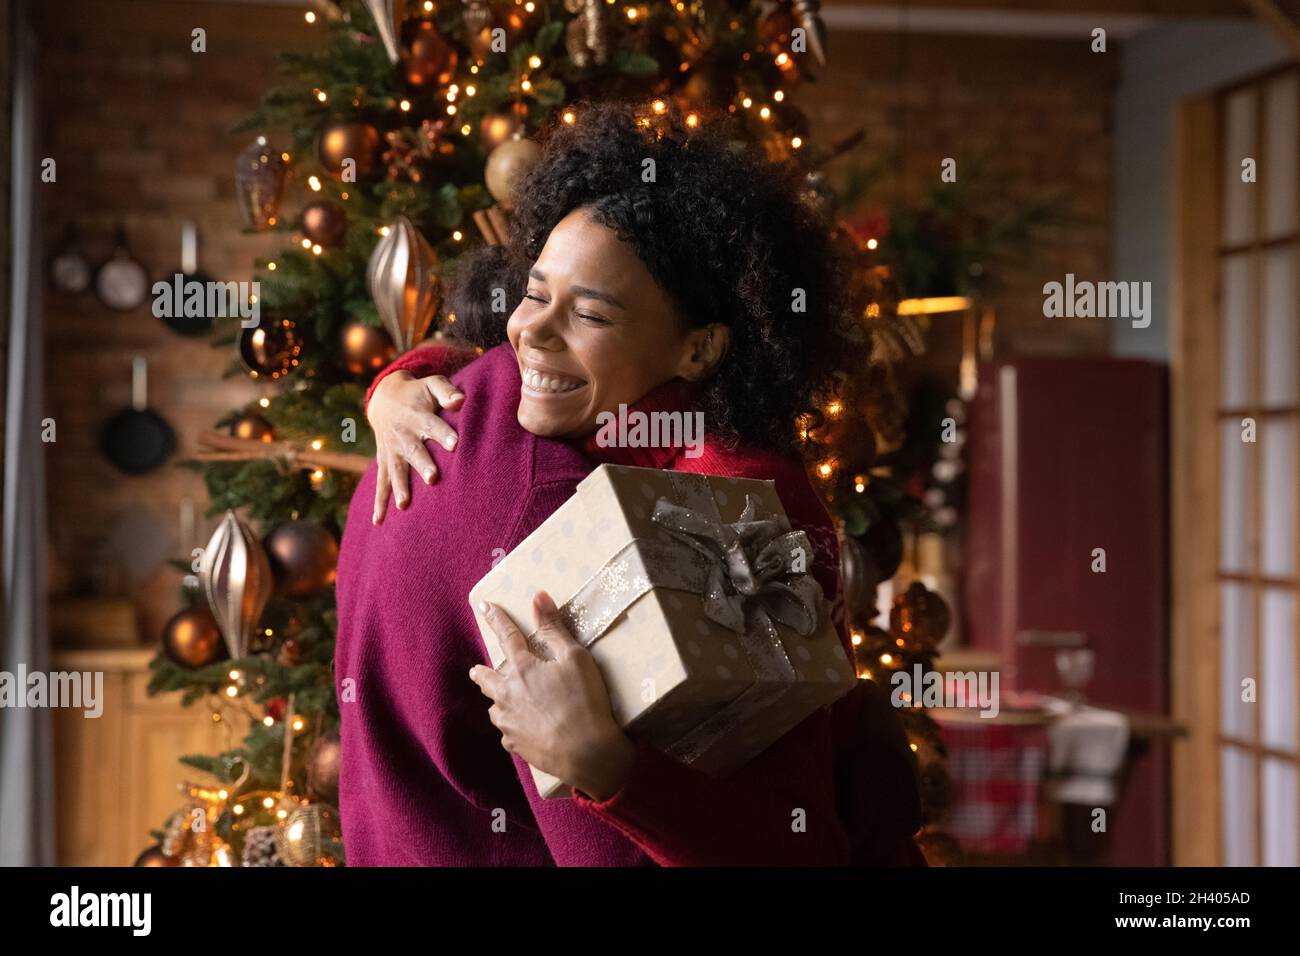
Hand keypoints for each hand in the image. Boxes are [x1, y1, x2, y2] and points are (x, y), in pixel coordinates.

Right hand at [368, 370, 462, 523]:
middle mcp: (404, 435)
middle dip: (423, 465)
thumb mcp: (432, 384)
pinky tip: (379, 521)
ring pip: (396, 470)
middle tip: (433, 478)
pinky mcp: (384, 462)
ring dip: (400, 487)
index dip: (443, 434)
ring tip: (404, 504)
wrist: (385, 397)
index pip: (432, 425)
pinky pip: (380, 484)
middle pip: (414, 451)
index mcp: (418, 416)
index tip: (455, 444)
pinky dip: (379, 502)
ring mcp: (393, 451)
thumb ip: (447, 391)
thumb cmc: (419, 393)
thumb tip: (461, 401)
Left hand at [469, 592, 636, 800]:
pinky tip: (522, 728)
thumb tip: (538, 596)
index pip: (506, 636)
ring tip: (503, 700)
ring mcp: (508, 723)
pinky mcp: (515, 745)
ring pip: (494, 707)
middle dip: (481, 671)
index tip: (484, 606)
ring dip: (497, 700)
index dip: (496, 619)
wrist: (586, 754)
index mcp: (522, 669)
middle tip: (476, 669)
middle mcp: (507, 694)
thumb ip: (555, 628)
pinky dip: (512, 726)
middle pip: (485, 678)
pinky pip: (507, 732)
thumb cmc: (585, 701)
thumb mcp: (576, 658)